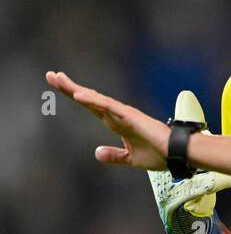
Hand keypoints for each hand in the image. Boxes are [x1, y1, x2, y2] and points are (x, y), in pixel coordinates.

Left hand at [46, 71, 169, 169]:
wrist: (177, 155)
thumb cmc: (160, 155)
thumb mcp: (130, 159)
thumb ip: (114, 155)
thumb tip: (97, 152)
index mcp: (117, 123)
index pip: (92, 107)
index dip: (75, 96)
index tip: (59, 86)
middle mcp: (118, 115)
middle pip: (89, 98)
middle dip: (69, 87)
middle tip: (51, 75)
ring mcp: (123, 114)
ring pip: (95, 99)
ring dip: (75, 89)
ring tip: (58, 78)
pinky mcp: (129, 116)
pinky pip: (107, 106)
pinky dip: (93, 100)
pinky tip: (78, 95)